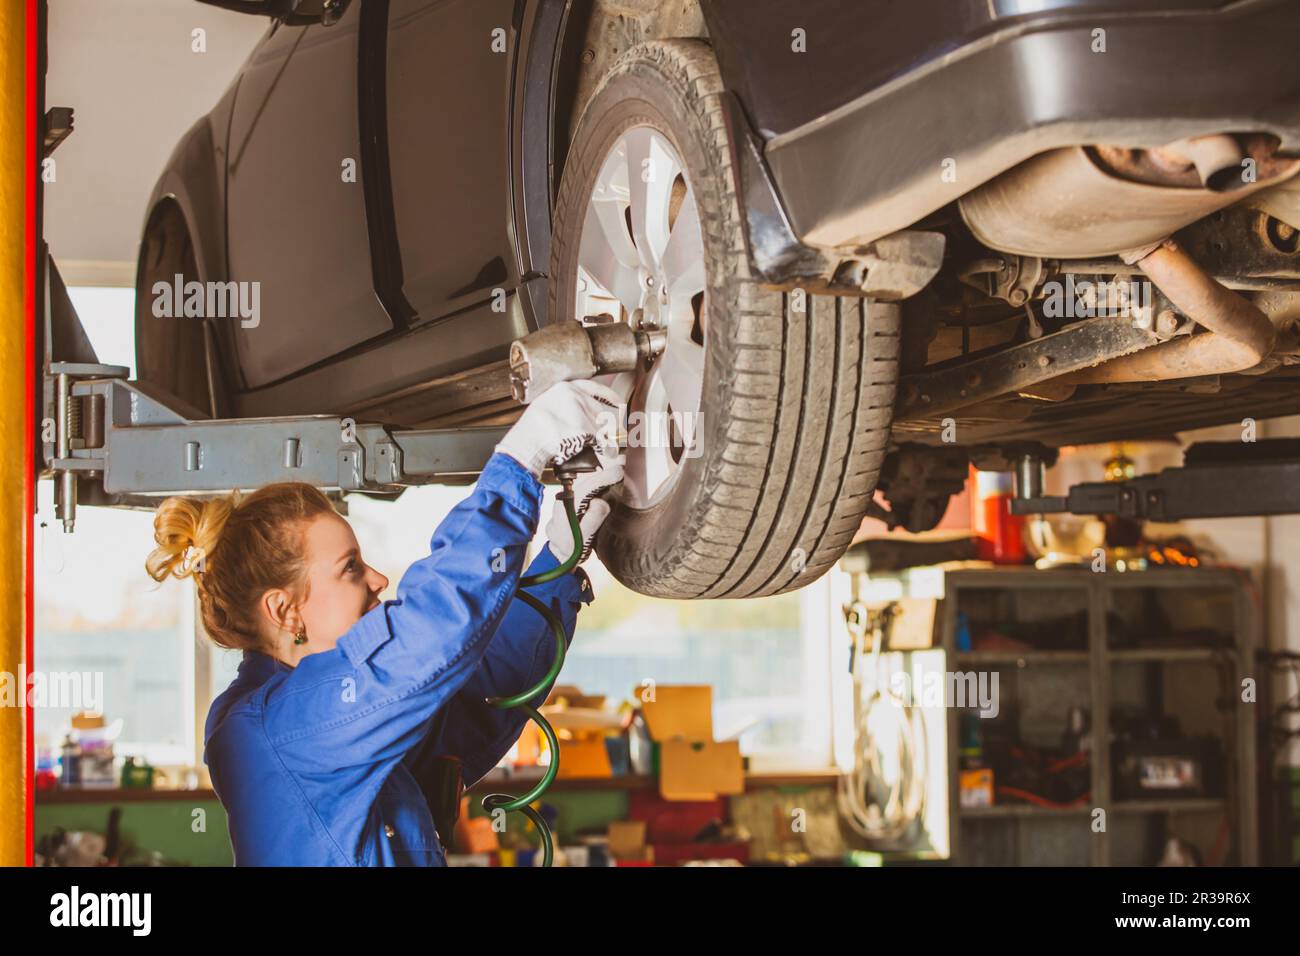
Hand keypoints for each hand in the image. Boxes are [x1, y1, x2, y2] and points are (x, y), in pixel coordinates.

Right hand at [495, 380, 622, 477]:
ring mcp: (579, 412)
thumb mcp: (548, 404)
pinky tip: (606, 452)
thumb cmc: (533, 429)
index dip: (612, 397)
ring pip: (606, 426)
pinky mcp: (582, 429)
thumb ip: (567, 402)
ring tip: (609, 447)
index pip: (598, 388)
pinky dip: (607, 449)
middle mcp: (575, 397)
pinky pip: (603, 440)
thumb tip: (588, 411)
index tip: (619, 404)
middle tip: (616, 435)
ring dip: (610, 439)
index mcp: (566, 388)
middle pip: (606, 410)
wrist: (526, 443)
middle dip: (613, 425)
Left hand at [546, 450, 623, 564]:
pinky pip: (587, 482)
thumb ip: (592, 520)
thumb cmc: (572, 546)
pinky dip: (599, 476)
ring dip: (603, 470)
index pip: (588, 485)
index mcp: (568, 504)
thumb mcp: (583, 537)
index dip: (605, 477)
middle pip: (588, 476)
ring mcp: (569, 495)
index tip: (620, 471)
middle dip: (606, 468)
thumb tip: (601, 502)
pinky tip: (611, 473)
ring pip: (587, 477)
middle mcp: (567, 496)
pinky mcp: (574, 496)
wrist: (560, 552)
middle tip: (625, 462)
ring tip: (621, 464)